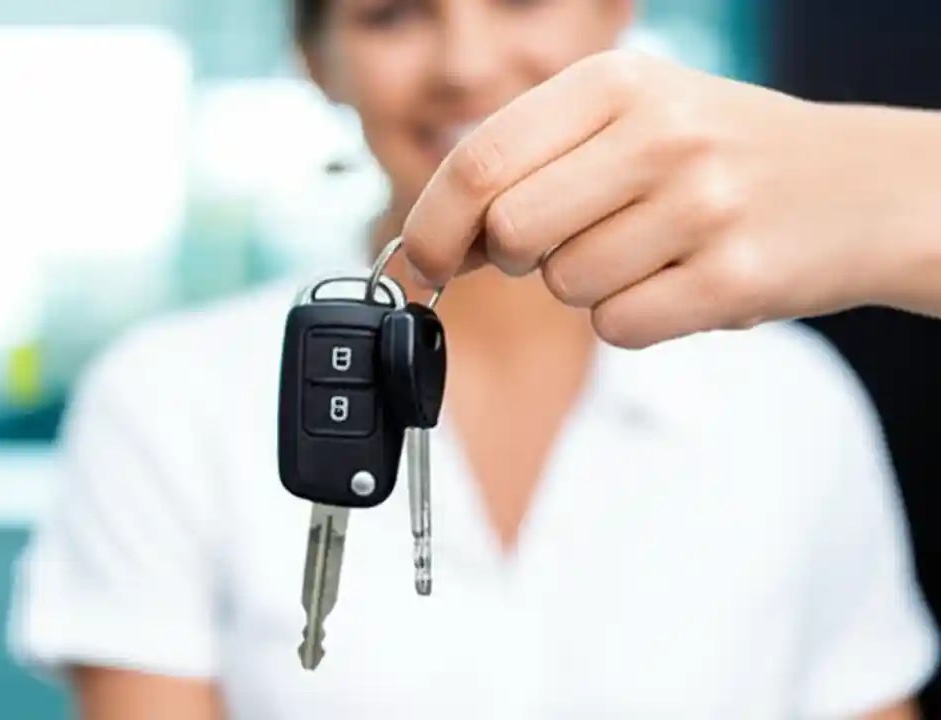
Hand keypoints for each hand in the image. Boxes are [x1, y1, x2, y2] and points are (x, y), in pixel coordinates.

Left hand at [401, 49, 940, 347]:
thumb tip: (437, 245)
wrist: (863, 186)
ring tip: (653, 250)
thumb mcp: (629, 120)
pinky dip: (634, 319)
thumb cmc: (721, 155)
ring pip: (566, 287)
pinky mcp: (735, 278)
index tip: (423, 262)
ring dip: (589, 286)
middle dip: (520, 258)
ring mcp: (704, 204)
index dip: (433, 224)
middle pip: (513, 234)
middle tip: (575, 238)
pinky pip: (619, 327)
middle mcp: (660, 132)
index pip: (479, 159)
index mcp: (617, 81)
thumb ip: (531, 166)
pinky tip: (681, 281)